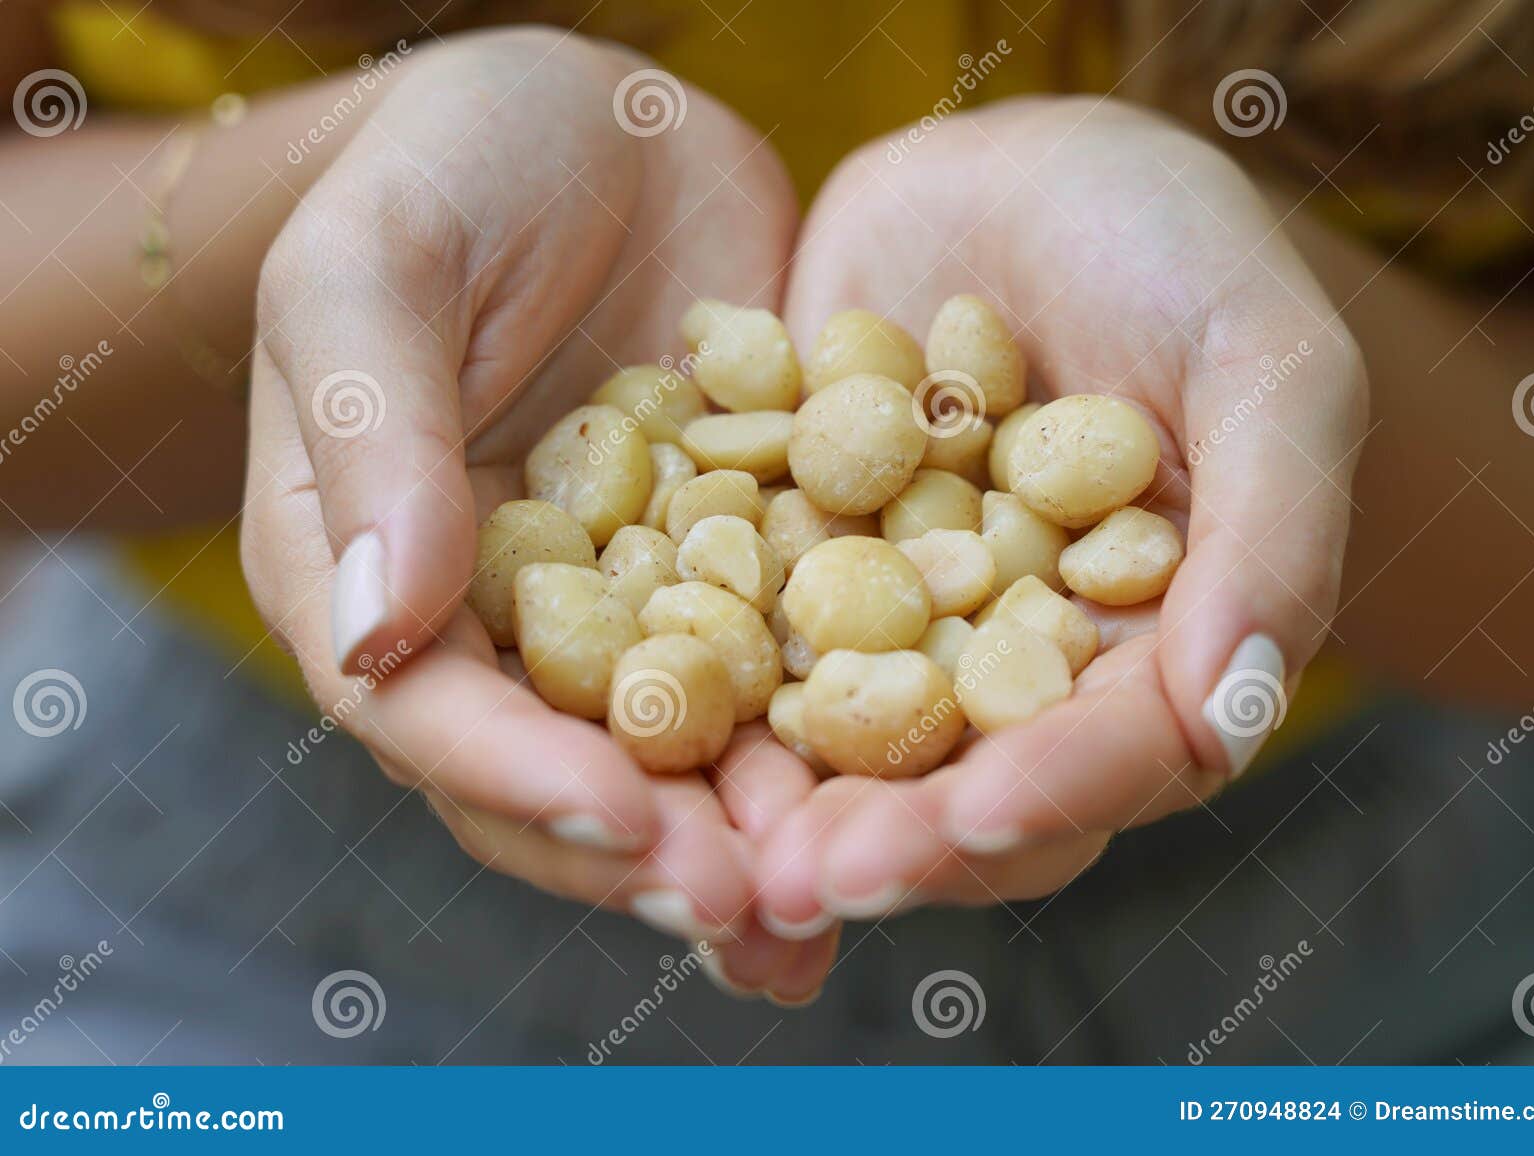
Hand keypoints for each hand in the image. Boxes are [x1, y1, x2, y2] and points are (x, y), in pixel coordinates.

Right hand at [241, 29, 830, 998]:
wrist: (591, 128)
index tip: (629, 822)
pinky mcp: (738, 568)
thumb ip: (372, 437)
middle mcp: (500, 622)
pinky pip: (784, 669)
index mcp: (373, 576)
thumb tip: (385, 636)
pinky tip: (911, 800)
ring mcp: (628, 605)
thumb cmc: (446, 167)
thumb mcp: (373, 266)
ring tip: (837, 910)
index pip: (428, 712)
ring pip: (681, 753)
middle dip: (655, 854)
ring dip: (757, 840)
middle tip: (756, 914)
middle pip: (560, 773)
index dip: (521, 780)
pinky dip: (836, 740)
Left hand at [755, 97, 1367, 927]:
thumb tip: (1238, 713)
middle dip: (887, 842)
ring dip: (775, 806)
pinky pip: (739, 640)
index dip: (1046, 795)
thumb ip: (1274, 531)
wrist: (1022, 171)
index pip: (1110, 759)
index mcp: (1144, 651)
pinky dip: (690, 685)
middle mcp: (1013, 667)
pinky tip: (623, 723)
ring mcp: (896, 626)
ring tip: (706, 850)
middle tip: (800, 883)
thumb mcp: (1266, 363)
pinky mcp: (797, 569)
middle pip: (960, 787)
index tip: (969, 821)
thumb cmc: (1180, 249)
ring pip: (840, 745)